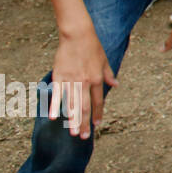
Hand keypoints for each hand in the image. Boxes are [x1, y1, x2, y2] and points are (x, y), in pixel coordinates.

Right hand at [49, 23, 118, 138]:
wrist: (77, 35)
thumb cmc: (92, 47)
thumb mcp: (104, 61)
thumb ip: (109, 75)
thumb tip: (116, 85)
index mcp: (97, 79)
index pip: (98, 100)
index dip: (98, 113)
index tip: (97, 124)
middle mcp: (85, 82)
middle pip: (85, 106)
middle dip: (84, 123)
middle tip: (84, 137)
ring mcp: (71, 80)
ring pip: (72, 103)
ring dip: (72, 119)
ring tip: (73, 133)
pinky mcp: (59, 76)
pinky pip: (58, 94)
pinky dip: (56, 106)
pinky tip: (55, 118)